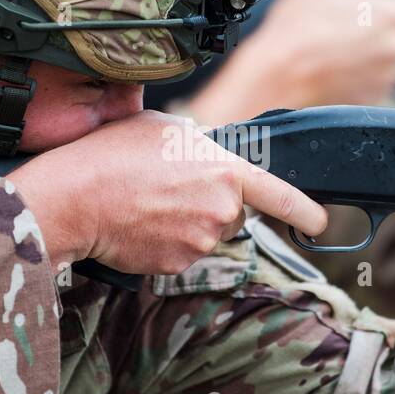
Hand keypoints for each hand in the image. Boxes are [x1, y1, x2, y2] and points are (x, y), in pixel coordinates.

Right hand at [7, 111, 327, 274]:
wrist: (73, 199)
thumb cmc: (112, 154)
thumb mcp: (163, 128)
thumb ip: (200, 143)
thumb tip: (207, 153)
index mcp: (226, 172)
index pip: (281, 196)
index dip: (306, 211)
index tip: (321, 222)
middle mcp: (222, 211)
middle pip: (234, 213)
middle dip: (211, 203)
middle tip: (169, 186)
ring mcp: (200, 242)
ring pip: (206, 234)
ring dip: (186, 221)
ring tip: (146, 201)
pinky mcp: (176, 265)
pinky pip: (180, 252)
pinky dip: (164, 240)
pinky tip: (138, 222)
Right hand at [187, 0, 394, 123]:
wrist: (271, 81)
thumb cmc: (292, 34)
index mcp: (390, 14)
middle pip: (390, 40)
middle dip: (365, 37)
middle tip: (327, 35)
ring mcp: (383, 80)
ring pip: (375, 65)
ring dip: (353, 60)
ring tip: (319, 55)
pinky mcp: (368, 104)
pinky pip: (363, 88)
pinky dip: (346, 83)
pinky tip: (321, 76)